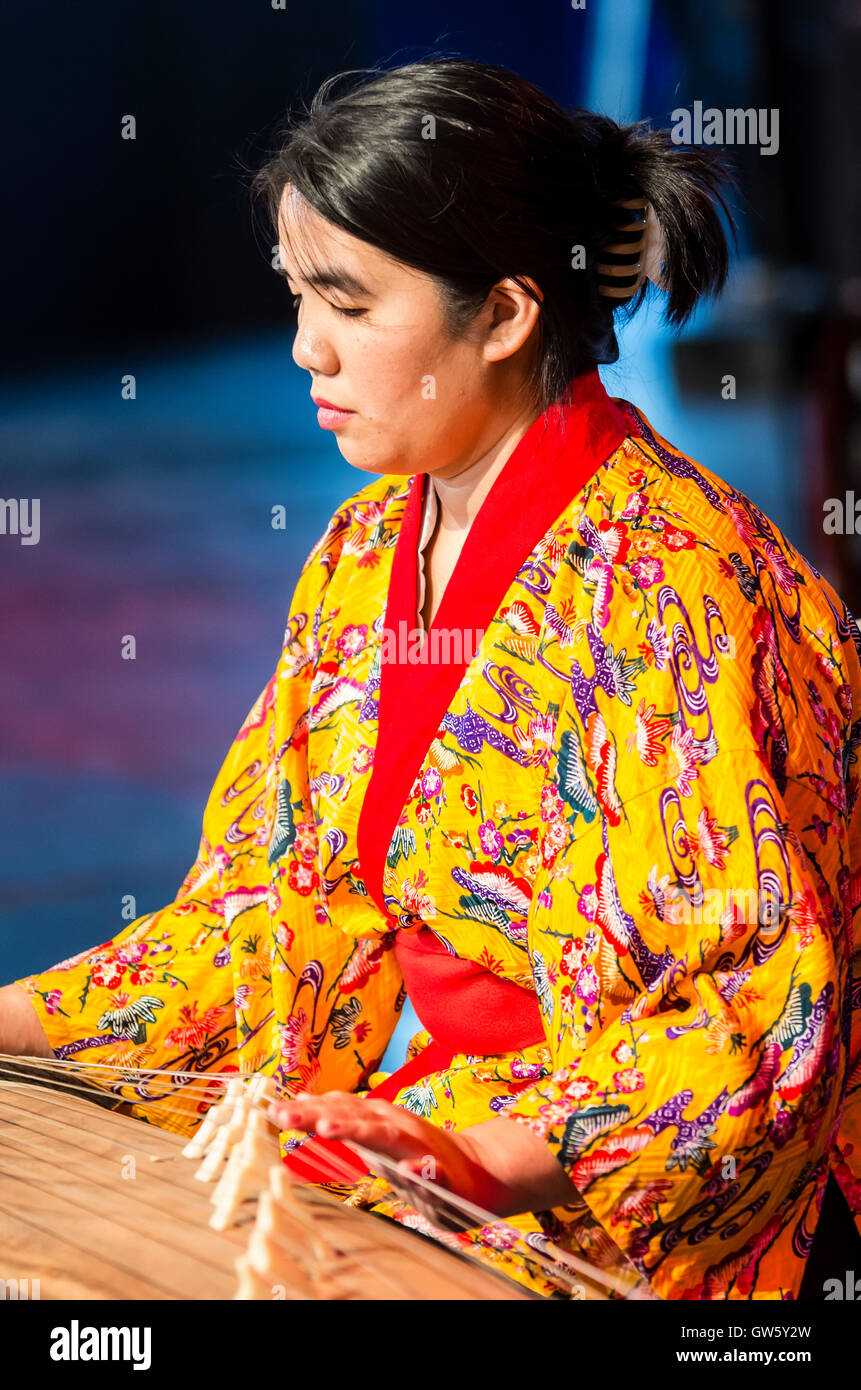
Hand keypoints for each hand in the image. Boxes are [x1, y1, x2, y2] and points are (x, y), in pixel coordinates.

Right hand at [269, 1090, 579, 1218]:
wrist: (478, 1165)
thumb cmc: (463, 1189)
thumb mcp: (455, 1193)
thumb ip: (434, 1181)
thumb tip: (414, 1167)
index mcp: (412, 1140)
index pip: (376, 1131)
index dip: (349, 1128)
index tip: (323, 1127)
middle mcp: (396, 1121)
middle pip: (351, 1113)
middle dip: (315, 1113)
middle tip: (280, 1114)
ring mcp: (386, 1117)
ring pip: (346, 1105)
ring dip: (312, 1107)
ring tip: (276, 1109)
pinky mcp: (379, 1120)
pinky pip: (347, 1107)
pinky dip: (322, 1105)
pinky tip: (298, 1105)